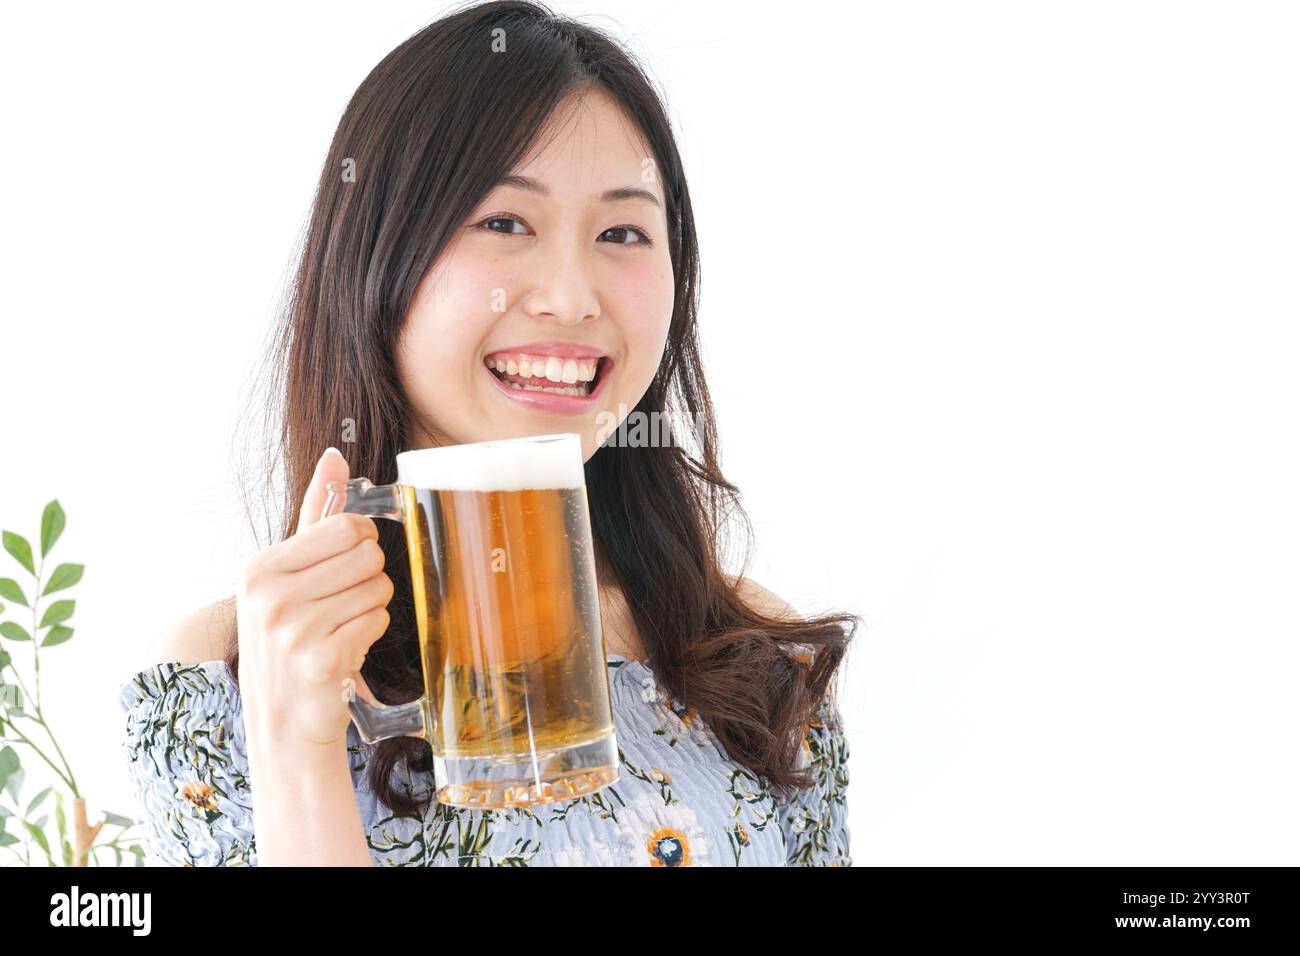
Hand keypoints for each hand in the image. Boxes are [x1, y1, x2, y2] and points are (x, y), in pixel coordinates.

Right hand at [235, 447, 392, 752]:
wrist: (283, 721)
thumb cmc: (290, 639)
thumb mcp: (290, 574)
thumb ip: (315, 514)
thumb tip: (335, 456)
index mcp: (259, 569)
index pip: (345, 527)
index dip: (359, 544)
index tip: (343, 566)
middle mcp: (269, 597)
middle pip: (368, 555)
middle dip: (367, 579)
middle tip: (341, 605)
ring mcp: (293, 631)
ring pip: (378, 589)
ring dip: (370, 609)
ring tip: (340, 629)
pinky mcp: (320, 661)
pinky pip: (377, 622)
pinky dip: (370, 635)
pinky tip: (343, 650)